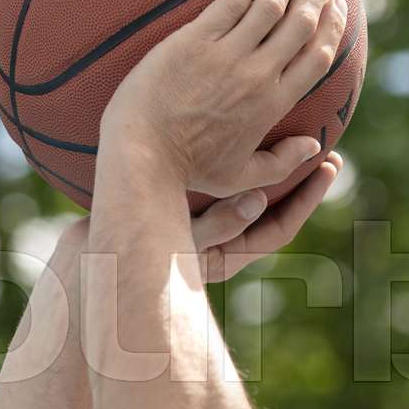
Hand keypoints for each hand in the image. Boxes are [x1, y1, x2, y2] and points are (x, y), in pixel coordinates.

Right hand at [54, 149, 341, 283]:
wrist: (79, 279)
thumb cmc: (124, 271)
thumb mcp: (174, 248)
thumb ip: (214, 226)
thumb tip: (257, 202)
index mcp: (221, 258)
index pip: (276, 229)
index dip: (307, 199)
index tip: (329, 164)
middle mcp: (211, 245)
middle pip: (265, 209)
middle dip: (294, 177)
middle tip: (318, 142)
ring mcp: (191, 232)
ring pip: (237, 196)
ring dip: (260, 166)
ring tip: (276, 128)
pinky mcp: (168, 216)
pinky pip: (205, 187)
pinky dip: (221, 162)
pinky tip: (220, 129)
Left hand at [98, 0, 347, 198]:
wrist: (143, 154)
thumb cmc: (188, 169)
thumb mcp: (240, 176)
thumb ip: (281, 163)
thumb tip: (315, 148)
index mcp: (273, 104)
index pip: (316, 56)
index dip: (332, 26)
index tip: (338, 4)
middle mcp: (258, 74)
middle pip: (301, 22)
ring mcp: (227, 54)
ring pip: (272, 4)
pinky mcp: (196, 39)